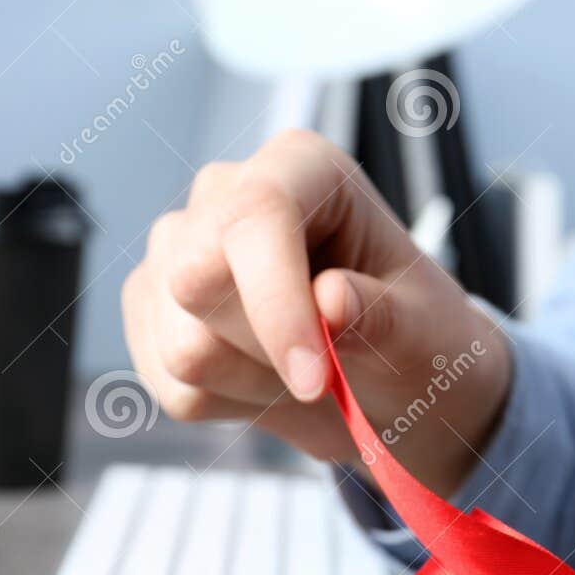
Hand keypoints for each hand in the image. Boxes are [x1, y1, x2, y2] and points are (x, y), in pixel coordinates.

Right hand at [121, 130, 511, 495]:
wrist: (390, 382)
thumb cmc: (413, 338)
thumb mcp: (423, 331)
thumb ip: (383, 316)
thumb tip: (331, 300)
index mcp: (303, 168)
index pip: (257, 213)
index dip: (276, 302)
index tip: (315, 379)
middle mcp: (223, 196)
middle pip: (196, 282)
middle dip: (265, 349)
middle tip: (330, 369)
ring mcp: (175, 252)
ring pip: (182, 348)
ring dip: (256, 385)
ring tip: (305, 371)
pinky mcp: (151, 312)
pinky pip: (172, 387)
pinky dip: (231, 406)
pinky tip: (269, 382)